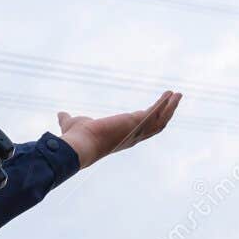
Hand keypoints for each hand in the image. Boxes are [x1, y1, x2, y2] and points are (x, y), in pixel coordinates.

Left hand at [57, 91, 180, 169]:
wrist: (79, 144)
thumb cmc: (76, 138)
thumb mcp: (73, 123)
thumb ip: (68, 119)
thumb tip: (60, 115)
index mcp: (122, 138)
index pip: (140, 130)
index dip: (149, 121)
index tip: (153, 111)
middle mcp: (132, 136)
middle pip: (156, 127)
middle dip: (167, 114)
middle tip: (174, 101)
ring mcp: (136, 131)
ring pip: (161, 121)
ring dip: (170, 108)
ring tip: (177, 95)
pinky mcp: (136, 122)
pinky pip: (156, 113)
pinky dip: (164, 103)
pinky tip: (170, 93)